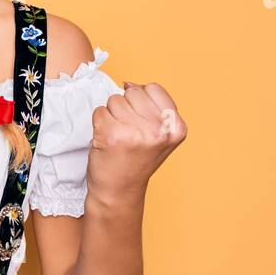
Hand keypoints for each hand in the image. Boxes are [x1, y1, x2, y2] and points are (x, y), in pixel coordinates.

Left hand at [86, 80, 186, 200]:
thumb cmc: (135, 161)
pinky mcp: (112, 135)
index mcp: (176, 127)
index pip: (153, 88)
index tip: (141, 124)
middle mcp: (159, 129)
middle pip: (132, 92)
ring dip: (111, 116)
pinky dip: (99, 123)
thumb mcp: (159, 134)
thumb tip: (128, 83)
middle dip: (126, 108)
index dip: (141, 102)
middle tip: (128, 134)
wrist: (119, 191)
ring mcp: (136, 132)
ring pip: (114, 100)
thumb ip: (152, 107)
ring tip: (118, 138)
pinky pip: (99, 111)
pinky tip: (106, 141)